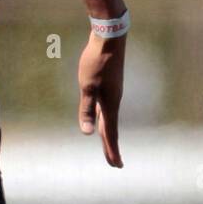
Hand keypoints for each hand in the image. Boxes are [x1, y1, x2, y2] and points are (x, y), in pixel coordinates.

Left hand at [77, 31, 124, 166]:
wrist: (110, 38)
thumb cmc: (97, 62)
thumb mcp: (87, 87)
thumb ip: (86, 110)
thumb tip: (87, 133)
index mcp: (110, 104)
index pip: (110, 133)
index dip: (111, 149)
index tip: (116, 165)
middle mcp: (114, 100)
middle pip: (112, 128)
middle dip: (111, 146)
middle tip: (115, 163)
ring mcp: (113, 92)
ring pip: (110, 118)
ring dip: (109, 133)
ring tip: (109, 144)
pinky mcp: (111, 85)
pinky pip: (108, 108)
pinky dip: (106, 119)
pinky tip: (102, 117)